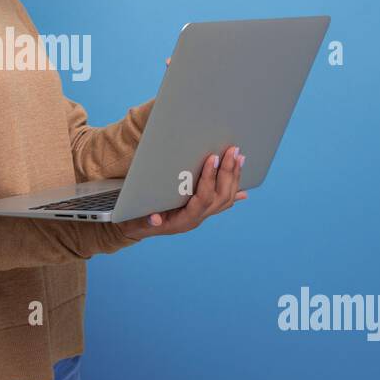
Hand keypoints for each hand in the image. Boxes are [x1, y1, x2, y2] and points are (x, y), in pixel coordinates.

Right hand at [119, 142, 246, 240]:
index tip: (212, 158)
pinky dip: (234, 190)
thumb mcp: (138, 220)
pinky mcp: (203, 211)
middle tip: (233, 151)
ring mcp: (202, 216)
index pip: (203, 199)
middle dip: (228, 173)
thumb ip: (146, 220)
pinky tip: (243, 184)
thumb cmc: (136, 220)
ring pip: (226, 199)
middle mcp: (196, 219)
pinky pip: (224, 202)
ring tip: (239, 157)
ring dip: (234, 177)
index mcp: (184, 221)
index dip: (209, 179)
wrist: (136, 229)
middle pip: (221, 197)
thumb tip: (154, 219)